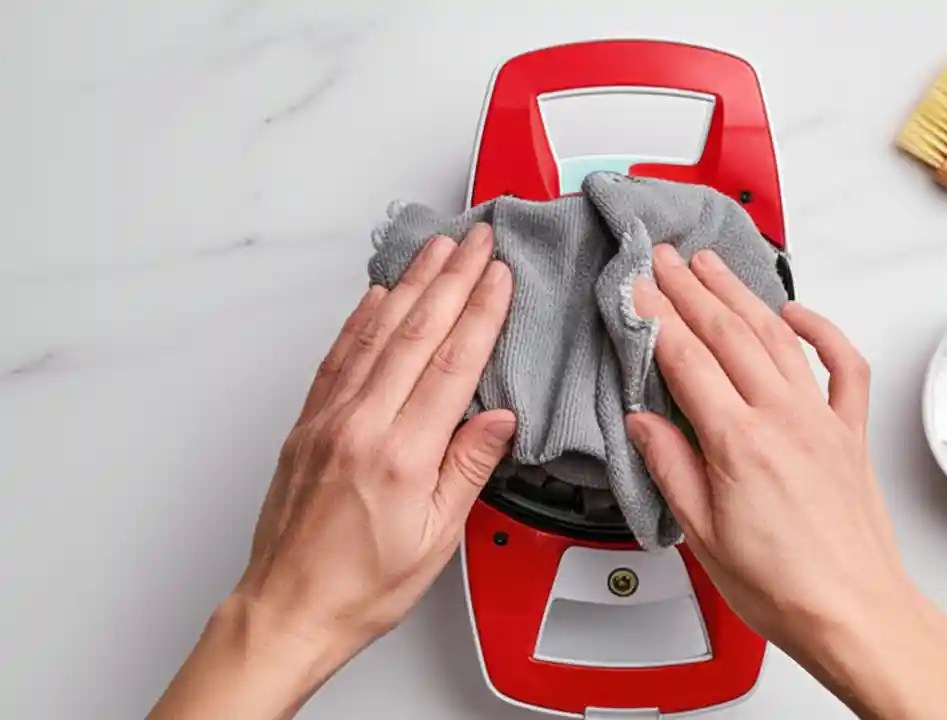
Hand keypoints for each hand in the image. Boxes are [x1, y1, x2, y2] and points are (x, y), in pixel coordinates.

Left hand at [152, 224, 513, 719]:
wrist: (287, 609)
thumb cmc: (361, 587)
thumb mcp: (436, 540)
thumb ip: (468, 470)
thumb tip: (500, 419)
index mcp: (401, 455)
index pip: (452, 365)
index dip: (480, 314)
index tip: (500, 277)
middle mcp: (361, 426)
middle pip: (416, 334)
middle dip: (452, 279)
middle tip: (476, 239)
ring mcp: (329, 419)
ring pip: (376, 334)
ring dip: (411, 285)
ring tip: (437, 250)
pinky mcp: (308, 423)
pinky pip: (339, 357)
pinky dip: (360, 320)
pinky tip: (378, 296)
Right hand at [627, 244, 946, 719]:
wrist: (854, 612)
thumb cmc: (782, 588)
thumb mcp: (701, 535)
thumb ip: (670, 467)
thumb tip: (642, 421)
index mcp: (738, 442)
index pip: (686, 358)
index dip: (655, 316)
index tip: (635, 287)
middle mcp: (783, 419)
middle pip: (728, 333)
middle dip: (690, 288)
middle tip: (664, 257)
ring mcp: (821, 420)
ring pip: (776, 338)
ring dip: (741, 295)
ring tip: (712, 266)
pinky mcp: (850, 433)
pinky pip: (843, 366)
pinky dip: (821, 331)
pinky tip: (797, 312)